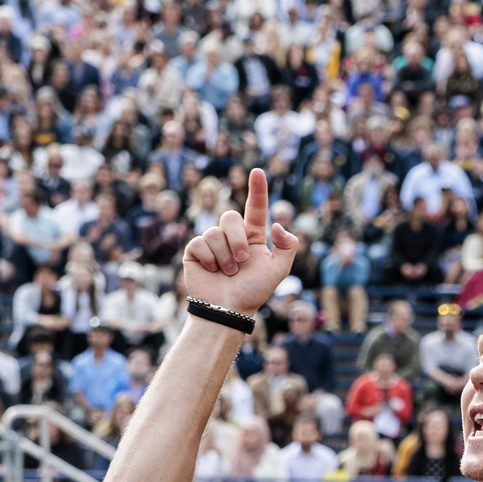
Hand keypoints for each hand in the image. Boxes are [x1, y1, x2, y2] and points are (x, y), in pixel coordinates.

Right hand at [182, 168, 300, 315]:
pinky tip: (212, 271)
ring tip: (229, 273)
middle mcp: (232, 237)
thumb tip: (277, 224)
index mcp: (253, 237)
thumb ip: (288, 246)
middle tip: (243, 262)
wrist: (228, 310)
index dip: (258, 190)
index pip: (256, 208)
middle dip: (238, 240)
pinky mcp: (195, 251)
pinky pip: (200, 242)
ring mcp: (212, 243)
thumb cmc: (253, 292)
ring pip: (215, 232)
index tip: (258, 171)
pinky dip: (209, 259)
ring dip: (225, 255)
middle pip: (231, 217)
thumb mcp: (278, 271)